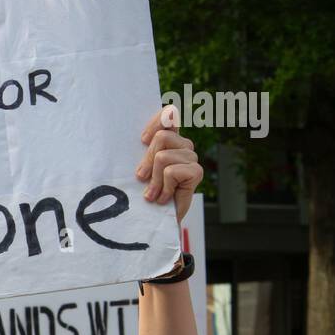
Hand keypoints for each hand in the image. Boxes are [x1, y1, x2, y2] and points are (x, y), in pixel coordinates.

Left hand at [137, 108, 204, 223]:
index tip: (143, 140)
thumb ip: (140, 152)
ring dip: (154, 179)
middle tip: (142, 178)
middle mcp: (183, 145)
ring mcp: (192, 158)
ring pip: (163, 157)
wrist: (157, 221)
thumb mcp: (138, 169)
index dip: (158, 119)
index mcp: (169, 139)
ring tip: (153, 193)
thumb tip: (137, 139)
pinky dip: (164, 188)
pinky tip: (164, 197)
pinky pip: (171, 172)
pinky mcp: (196, 172)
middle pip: (161, 136)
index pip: (169, 114)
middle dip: (147, 160)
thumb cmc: (144, 193)